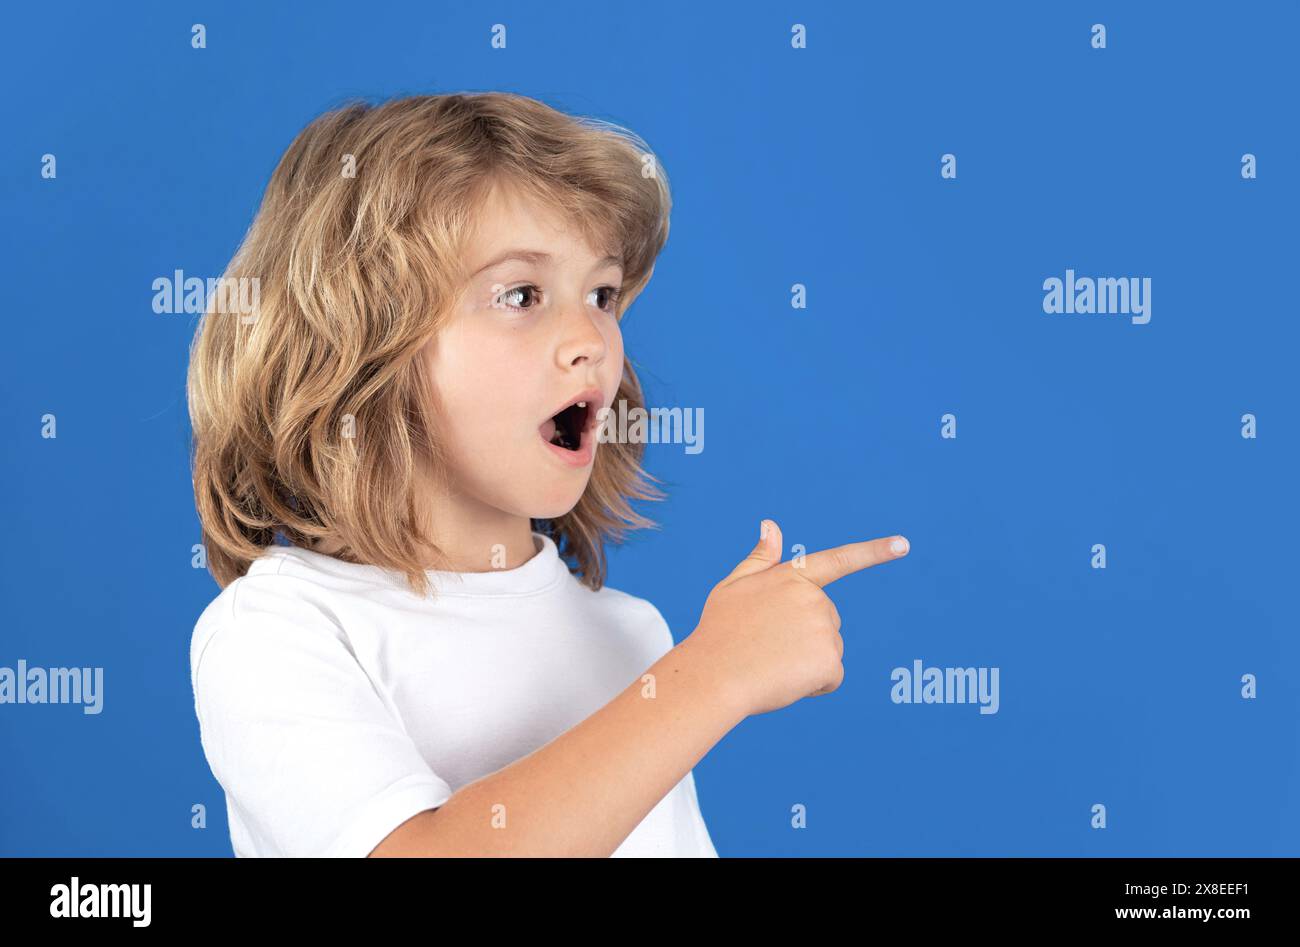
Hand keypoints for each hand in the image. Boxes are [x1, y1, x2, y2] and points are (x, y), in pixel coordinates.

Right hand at [685, 520, 909, 717]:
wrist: (713, 676)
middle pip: (826, 621)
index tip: (903, 544)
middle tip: (768, 646)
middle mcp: (815, 599)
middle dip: (804, 635)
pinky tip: (785, 681)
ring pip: (827, 651)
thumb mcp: (733, 587)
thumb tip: (770, 524)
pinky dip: (813, 684)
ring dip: (806, 662)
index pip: (839, 561)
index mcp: (792, 577)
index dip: (873, 552)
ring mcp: (824, 630)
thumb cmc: (719, 632)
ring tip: (771, 663)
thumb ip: (759, 559)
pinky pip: (830, 678)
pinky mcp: (829, 661)